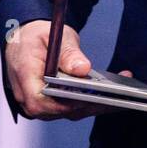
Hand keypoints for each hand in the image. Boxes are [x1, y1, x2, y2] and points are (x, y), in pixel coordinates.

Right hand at [4, 19, 130, 119]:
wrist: (27, 39)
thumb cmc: (38, 36)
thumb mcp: (54, 36)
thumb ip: (67, 54)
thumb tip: (82, 69)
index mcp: (24, 75)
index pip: (39, 102)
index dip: (62, 103)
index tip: (84, 98)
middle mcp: (29, 95)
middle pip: (59, 110)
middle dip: (89, 104)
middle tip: (116, 95)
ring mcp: (42, 102)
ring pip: (70, 111)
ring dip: (97, 104)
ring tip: (122, 92)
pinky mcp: (54, 103)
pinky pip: (74, 108)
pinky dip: (94, 102)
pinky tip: (114, 92)